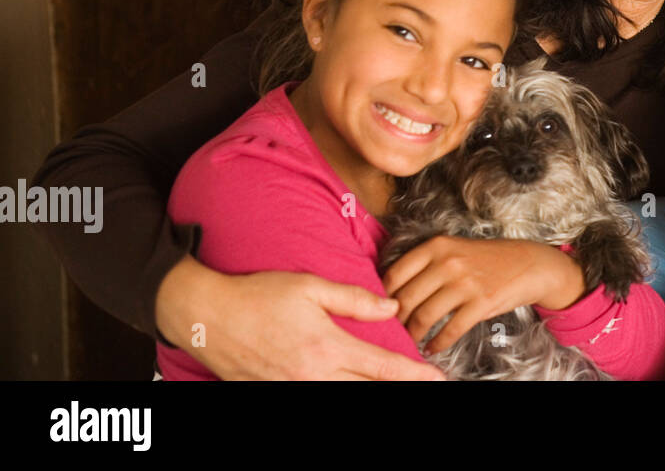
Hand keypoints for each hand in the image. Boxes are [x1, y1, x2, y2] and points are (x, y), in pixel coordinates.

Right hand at [155, 256, 444, 379]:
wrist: (204, 315)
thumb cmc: (257, 295)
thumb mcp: (310, 286)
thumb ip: (353, 299)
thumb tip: (391, 307)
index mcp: (326, 347)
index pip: (382, 367)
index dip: (414, 373)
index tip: (438, 377)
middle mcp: (311, 376)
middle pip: (366, 391)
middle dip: (396, 387)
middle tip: (421, 382)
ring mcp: (291, 390)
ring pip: (340, 399)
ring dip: (365, 390)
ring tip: (387, 382)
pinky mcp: (272, 395)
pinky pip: (311, 400)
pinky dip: (334, 393)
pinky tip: (346, 384)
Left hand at [381, 237, 585, 352]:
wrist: (529, 263)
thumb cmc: (485, 259)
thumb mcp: (453, 250)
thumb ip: (424, 265)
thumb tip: (390, 292)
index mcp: (436, 246)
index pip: (394, 274)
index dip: (383, 297)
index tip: (381, 310)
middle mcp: (448, 262)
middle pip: (405, 299)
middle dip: (396, 321)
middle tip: (393, 331)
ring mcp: (465, 283)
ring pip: (424, 317)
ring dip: (413, 335)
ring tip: (411, 342)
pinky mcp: (481, 303)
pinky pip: (450, 330)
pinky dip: (437, 344)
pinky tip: (432, 349)